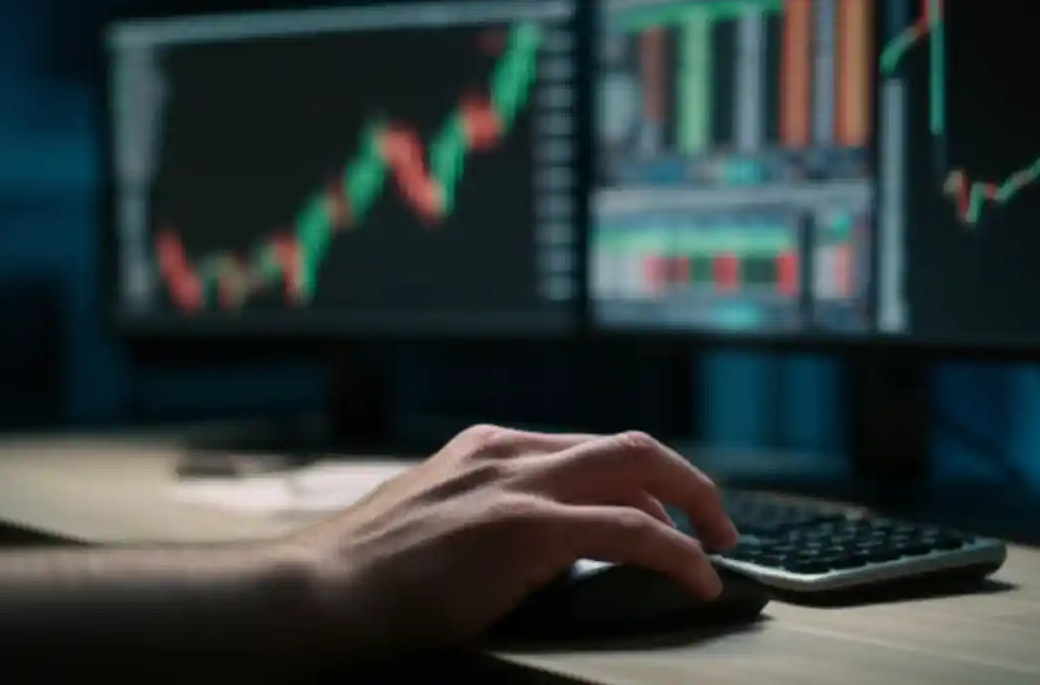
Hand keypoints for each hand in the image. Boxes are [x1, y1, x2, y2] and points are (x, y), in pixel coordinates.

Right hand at [287, 425, 738, 652]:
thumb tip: (531, 538)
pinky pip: (632, 531)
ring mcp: (519, 484)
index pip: (587, 448)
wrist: (320, 593)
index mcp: (490, 447)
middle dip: (685, 479)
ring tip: (719, 548)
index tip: (664, 511)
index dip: (638, 481)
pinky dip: (678, 552)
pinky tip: (698, 579)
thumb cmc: (368, 571)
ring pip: (639, 468)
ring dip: (694, 506)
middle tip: (717, 521)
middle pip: (627, 445)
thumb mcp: (430, 513)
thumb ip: (482, 509)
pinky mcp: (527, 529)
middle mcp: (510, 452)